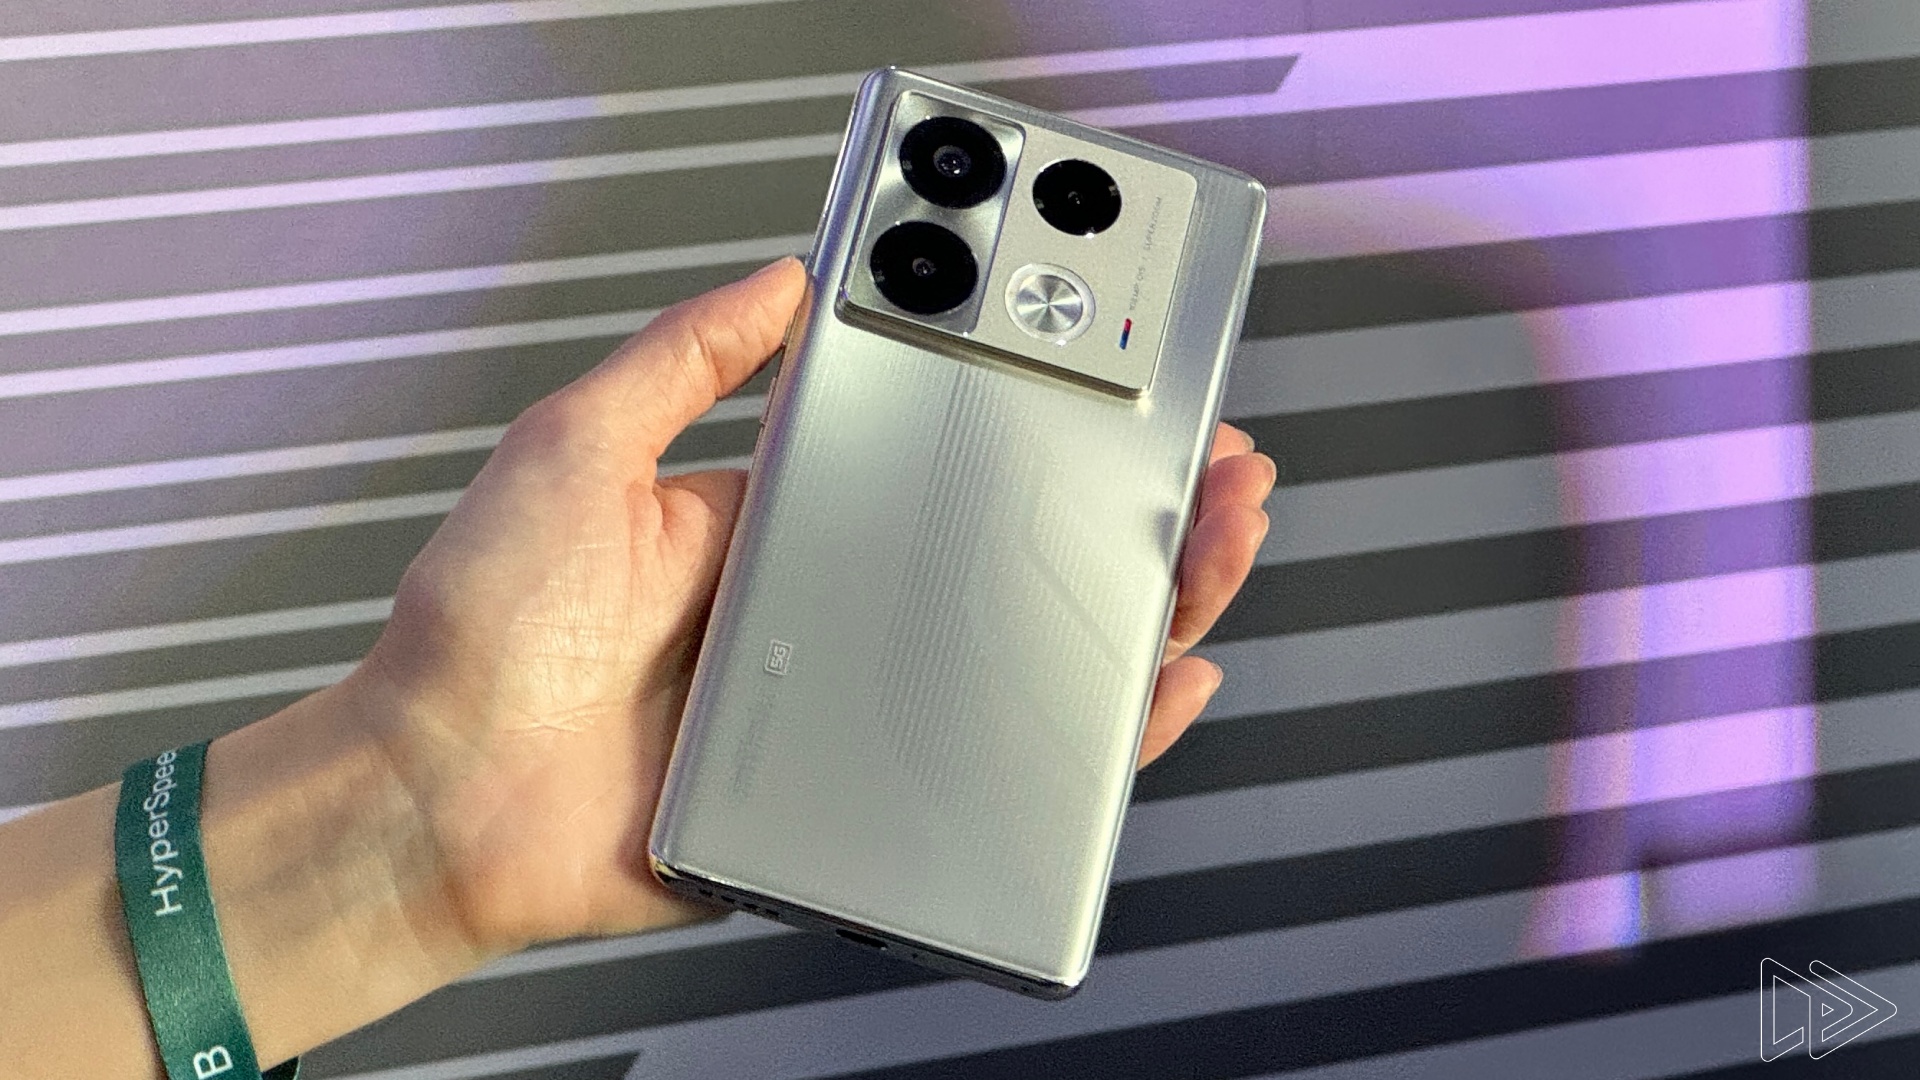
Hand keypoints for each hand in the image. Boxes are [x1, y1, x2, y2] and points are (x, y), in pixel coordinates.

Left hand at [345, 257, 1275, 955]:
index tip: (1117, 381)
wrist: (438, 800)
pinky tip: (1156, 687)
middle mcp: (836, 612)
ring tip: (1214, 546)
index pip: (945, 461)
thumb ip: (684, 359)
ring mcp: (854, 706)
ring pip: (1029, 656)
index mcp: (783, 525)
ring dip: (1141, 603)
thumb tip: (785, 277)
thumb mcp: (576, 447)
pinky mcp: (855, 799)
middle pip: (1015, 556)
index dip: (1040, 422)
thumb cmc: (481, 635)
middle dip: (1132, 506)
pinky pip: (996, 769)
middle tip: (1213, 462)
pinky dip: (1089, 738)